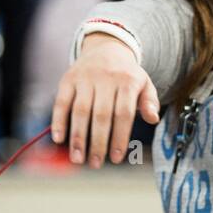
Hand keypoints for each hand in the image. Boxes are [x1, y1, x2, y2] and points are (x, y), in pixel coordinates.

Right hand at [51, 33, 159, 166]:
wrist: (107, 48)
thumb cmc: (127, 75)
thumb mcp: (145, 84)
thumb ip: (150, 102)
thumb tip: (153, 118)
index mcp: (128, 82)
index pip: (123, 114)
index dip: (119, 137)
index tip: (116, 158)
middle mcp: (106, 79)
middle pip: (101, 115)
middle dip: (98, 142)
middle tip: (95, 163)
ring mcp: (85, 79)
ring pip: (80, 111)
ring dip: (77, 137)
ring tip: (77, 158)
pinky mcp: (68, 79)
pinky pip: (61, 102)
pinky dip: (58, 121)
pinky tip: (58, 139)